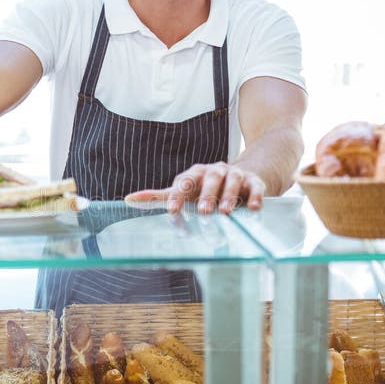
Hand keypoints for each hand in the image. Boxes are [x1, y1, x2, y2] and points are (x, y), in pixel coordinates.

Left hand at [125, 162, 265, 213]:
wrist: (242, 176)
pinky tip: (255, 207)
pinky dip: (256, 196)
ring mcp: (236, 175)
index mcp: (196, 174)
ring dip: (229, 195)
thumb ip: (158, 197)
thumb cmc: (205, 188)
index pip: (185, 182)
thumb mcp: (183, 191)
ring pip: (233, 180)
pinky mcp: (254, 182)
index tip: (172, 210)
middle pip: (210, 178)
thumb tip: (128, 199)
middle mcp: (215, 171)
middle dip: (207, 194)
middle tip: (204, 212)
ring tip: (226, 211)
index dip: (178, 195)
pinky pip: (256, 186)